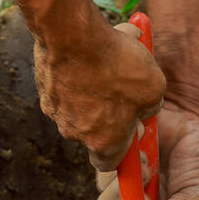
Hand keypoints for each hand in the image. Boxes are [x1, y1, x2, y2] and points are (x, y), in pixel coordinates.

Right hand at [34, 14, 165, 170]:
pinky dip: (78, 70)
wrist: (71, 35)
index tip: (130, 130)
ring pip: (80, 102)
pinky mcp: (44, 87)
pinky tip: (90, 48)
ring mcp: (56, 111)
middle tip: (125, 86)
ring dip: (96, 86)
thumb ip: (152, 106)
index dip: (120, 149)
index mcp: (103, 142)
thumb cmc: (116, 65)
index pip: (108, 164)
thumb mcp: (154, 88)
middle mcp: (74, 133)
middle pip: (94, 130)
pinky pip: (66, 83)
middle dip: (110, 111)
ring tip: (111, 57)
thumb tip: (146, 107)